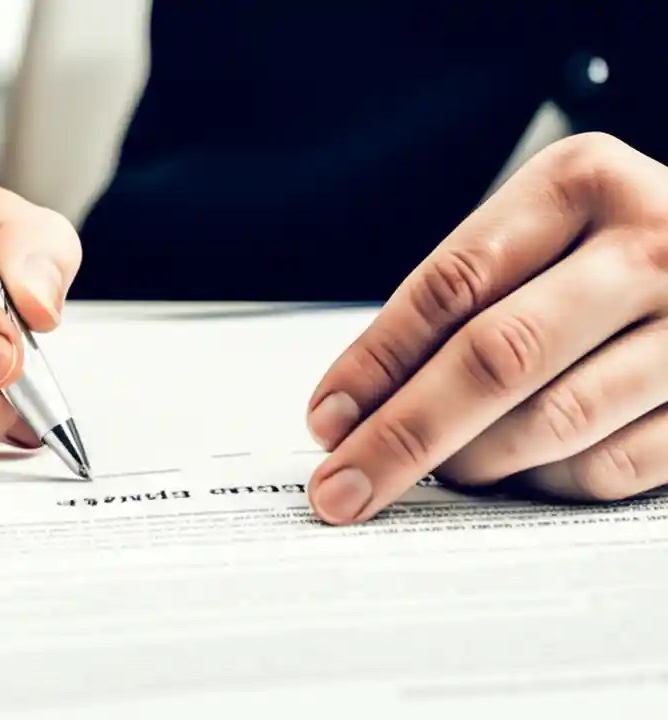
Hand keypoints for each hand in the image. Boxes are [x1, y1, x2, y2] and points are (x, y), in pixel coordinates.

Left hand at [306, 133, 667, 523]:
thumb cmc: (621, 253)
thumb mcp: (548, 233)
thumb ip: (467, 299)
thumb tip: (357, 409)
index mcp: (580, 182)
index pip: (452, 282)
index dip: (377, 360)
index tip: (327, 419)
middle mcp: (649, 244)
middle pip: (496, 356)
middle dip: (402, 435)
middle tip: (342, 487)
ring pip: (553, 422)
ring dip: (477, 463)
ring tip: (447, 470)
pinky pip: (611, 467)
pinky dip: (549, 483)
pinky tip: (527, 472)